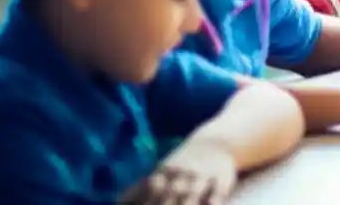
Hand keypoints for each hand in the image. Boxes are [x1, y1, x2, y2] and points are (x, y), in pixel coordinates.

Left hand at [119, 138, 235, 203]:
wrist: (217, 141)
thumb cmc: (183, 163)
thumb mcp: (161, 170)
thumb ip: (139, 188)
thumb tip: (117, 201)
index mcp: (165, 173)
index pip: (151, 189)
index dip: (145, 202)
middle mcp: (183, 174)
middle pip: (172, 193)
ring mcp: (203, 176)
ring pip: (194, 192)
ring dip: (187, 203)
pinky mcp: (222, 178)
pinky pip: (219, 191)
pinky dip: (215, 199)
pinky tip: (212, 204)